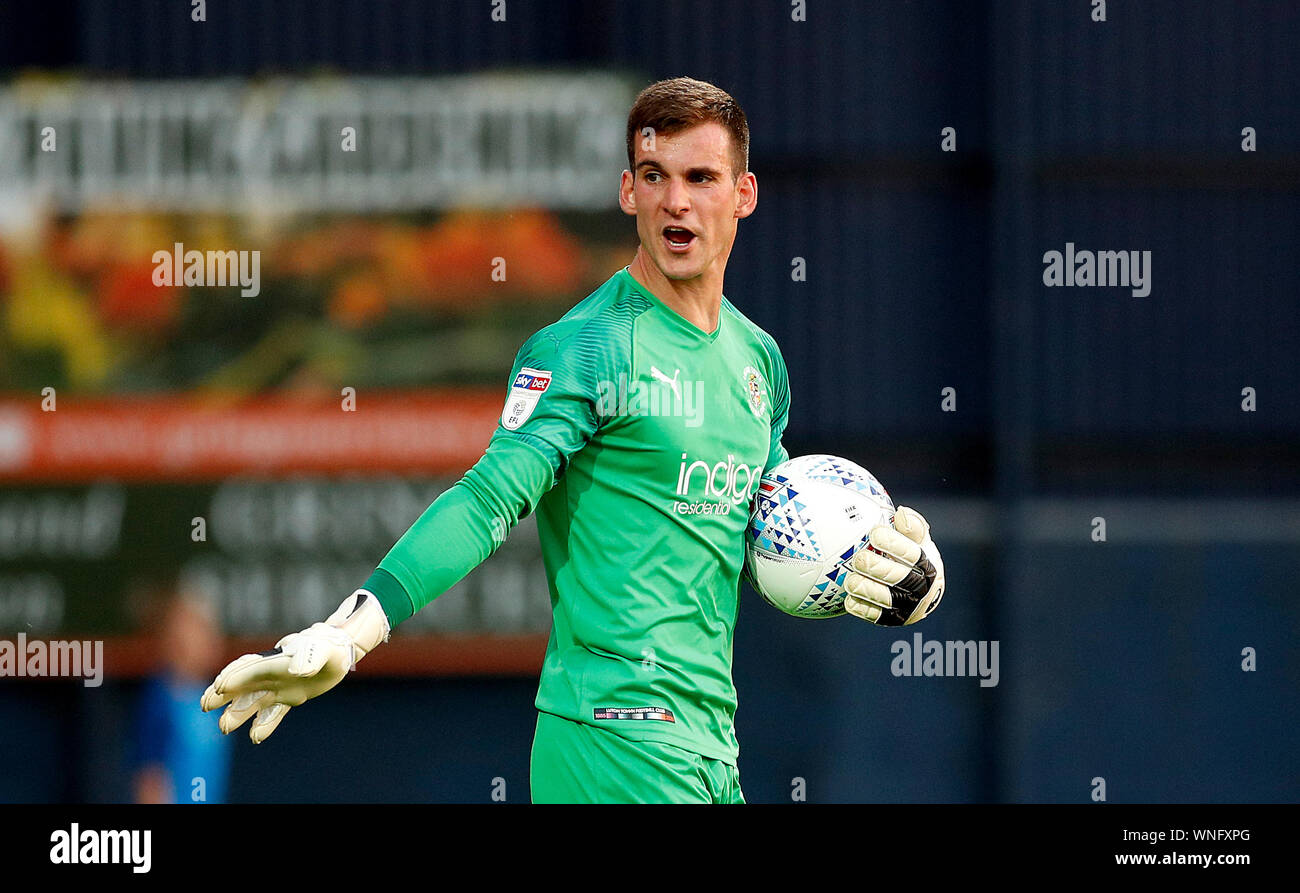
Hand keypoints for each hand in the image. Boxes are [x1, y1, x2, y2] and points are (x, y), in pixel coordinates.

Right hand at [200, 591, 388, 742]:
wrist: (340, 651)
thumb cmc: (328, 645)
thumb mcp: (322, 649)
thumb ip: (310, 656)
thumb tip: (298, 670)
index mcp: (275, 660)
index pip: (250, 670)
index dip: (234, 677)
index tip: (219, 687)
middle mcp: (272, 674)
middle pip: (242, 685)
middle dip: (223, 694)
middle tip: (205, 705)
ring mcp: (279, 686)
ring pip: (253, 701)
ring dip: (238, 713)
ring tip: (224, 727)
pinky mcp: (290, 697)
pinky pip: (273, 712)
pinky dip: (265, 724)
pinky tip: (256, 737)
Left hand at [843, 506, 944, 625]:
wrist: (921, 594)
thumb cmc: (912, 558)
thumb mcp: (918, 541)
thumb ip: (911, 527)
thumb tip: (902, 513)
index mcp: (928, 564)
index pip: (913, 554)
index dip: (894, 544)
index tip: (874, 533)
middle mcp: (921, 587)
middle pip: (899, 577)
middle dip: (877, 567)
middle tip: (859, 558)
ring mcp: (909, 605)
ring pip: (888, 598)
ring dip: (867, 589)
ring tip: (850, 581)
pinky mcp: (895, 619)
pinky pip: (878, 616)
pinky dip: (863, 609)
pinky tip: (849, 600)